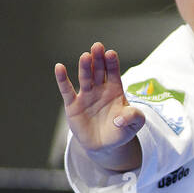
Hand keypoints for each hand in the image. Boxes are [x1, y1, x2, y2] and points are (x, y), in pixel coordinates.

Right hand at [55, 42, 144, 159]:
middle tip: (97, 46)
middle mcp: (99, 88)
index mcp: (115, 89)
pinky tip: (59, 67)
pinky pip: (67, 90)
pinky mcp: (73, 105)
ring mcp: (86, 95)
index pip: (113, 72)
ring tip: (85, 56)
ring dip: (85, 67)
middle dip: (98, 59)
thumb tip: (121, 118)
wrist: (104, 146)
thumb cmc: (121, 131)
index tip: (111, 54)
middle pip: (98, 70)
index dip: (112, 63)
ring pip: (85, 77)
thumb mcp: (134, 125)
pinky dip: (62, 79)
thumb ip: (134, 117)